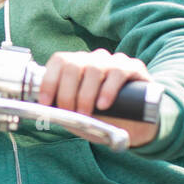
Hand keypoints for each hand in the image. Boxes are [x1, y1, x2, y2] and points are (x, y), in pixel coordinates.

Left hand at [38, 49, 158, 146]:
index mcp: (78, 65)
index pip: (59, 61)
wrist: (137, 125)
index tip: (46, 102)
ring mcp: (114, 61)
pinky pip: (118, 72)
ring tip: (86, 113)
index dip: (49, 81)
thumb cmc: (104, 118)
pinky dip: (107, 90)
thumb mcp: (79, 116)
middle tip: (70, 112)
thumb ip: (64, 111)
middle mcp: (94, 59)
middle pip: (74, 64)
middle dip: (67, 92)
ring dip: (86, 94)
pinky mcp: (134, 68)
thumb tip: (45, 112)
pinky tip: (103, 104)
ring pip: (94, 69)